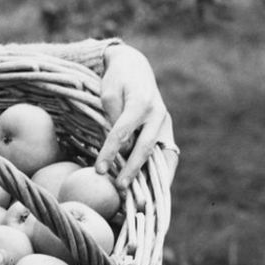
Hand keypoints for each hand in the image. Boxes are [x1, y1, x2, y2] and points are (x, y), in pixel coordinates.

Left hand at [97, 44, 176, 188]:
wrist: (135, 66)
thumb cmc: (116, 80)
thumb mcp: (107, 92)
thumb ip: (112, 117)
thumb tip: (116, 146)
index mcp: (141, 103)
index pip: (122, 132)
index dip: (110, 152)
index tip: (98, 170)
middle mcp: (158, 114)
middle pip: (145, 147)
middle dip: (133, 170)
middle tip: (120, 188)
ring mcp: (165, 123)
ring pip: (160, 154)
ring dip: (152, 177)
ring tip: (142, 199)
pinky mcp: (165, 130)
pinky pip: (166, 155)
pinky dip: (162, 174)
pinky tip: (156, 192)